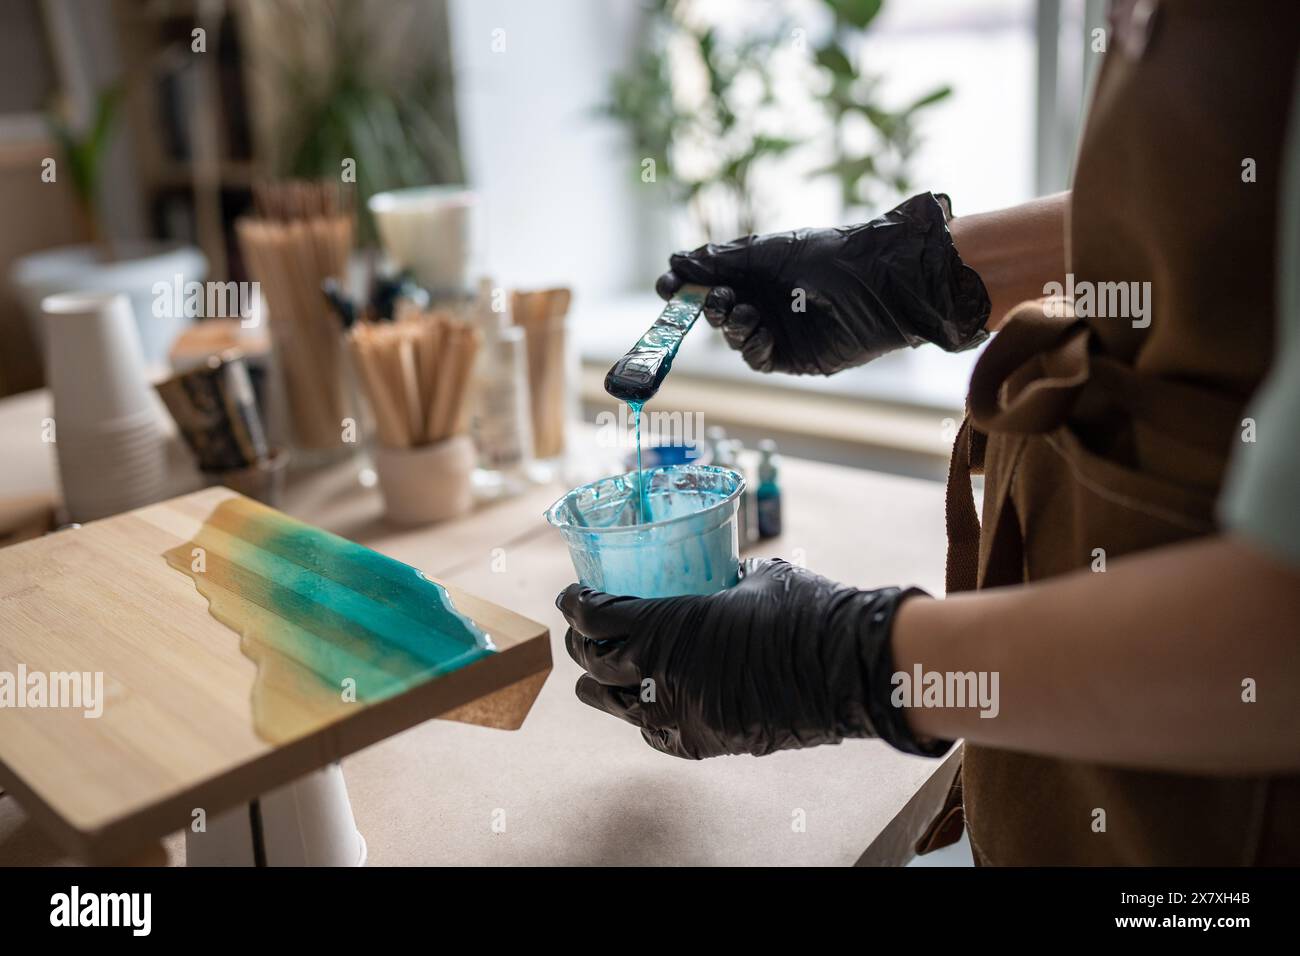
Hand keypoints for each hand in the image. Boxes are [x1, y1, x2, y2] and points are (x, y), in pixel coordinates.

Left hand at [558, 558, 944, 758]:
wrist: (853, 670)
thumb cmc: (808, 610)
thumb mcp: (753, 579)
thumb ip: (718, 578)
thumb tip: (711, 571)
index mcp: (669, 625)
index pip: (597, 617)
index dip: (575, 603)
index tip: (572, 594)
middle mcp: (662, 676)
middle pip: (593, 664)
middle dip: (579, 644)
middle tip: (580, 629)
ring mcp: (681, 716)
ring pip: (614, 706)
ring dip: (601, 685)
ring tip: (599, 671)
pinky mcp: (705, 743)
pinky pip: (653, 734)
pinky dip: (643, 717)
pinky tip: (646, 703)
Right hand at [657, 192, 989, 374]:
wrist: (877, 284)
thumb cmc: (827, 256)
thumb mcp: (767, 250)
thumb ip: (720, 258)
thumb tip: (677, 260)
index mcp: (758, 270)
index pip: (709, 281)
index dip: (685, 284)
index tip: (666, 286)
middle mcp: (765, 300)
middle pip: (715, 311)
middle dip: (706, 305)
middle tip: (713, 299)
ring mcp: (777, 330)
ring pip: (731, 337)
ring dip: (730, 325)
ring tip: (744, 311)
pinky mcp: (792, 358)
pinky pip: (755, 358)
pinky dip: (750, 346)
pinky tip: (760, 330)